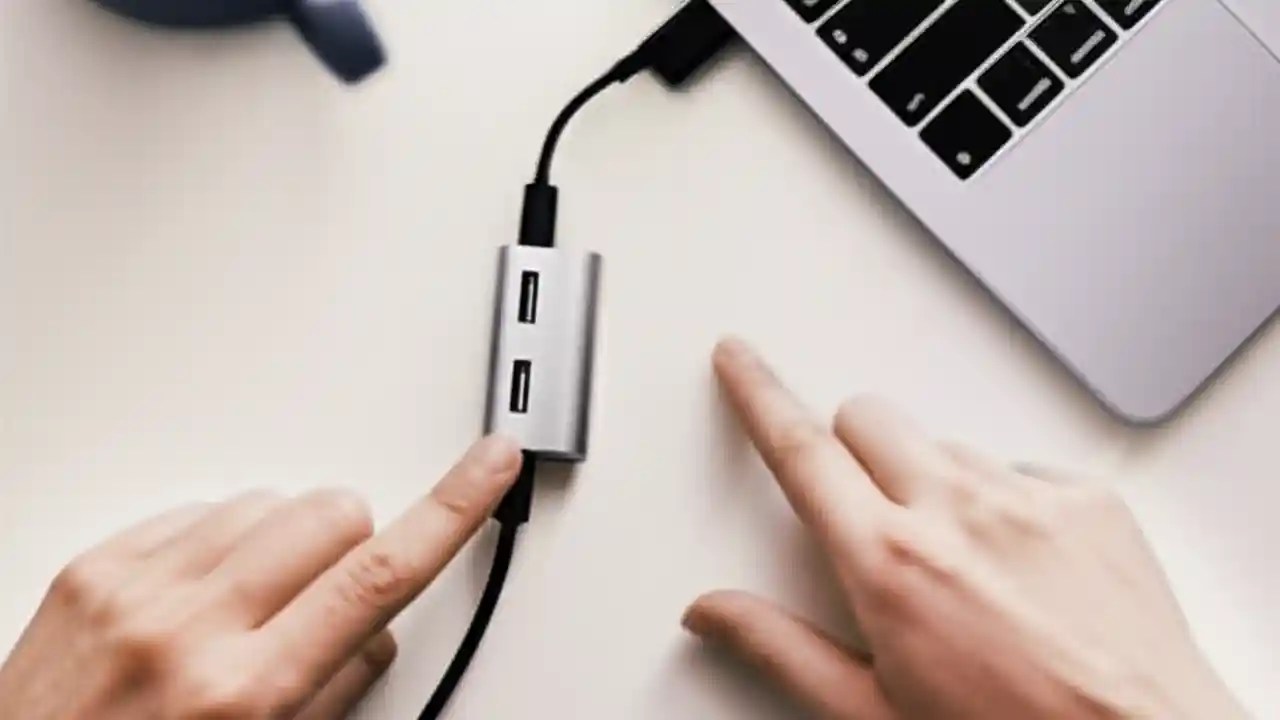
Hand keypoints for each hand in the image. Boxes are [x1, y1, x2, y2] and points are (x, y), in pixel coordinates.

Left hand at [0, 436, 520, 719]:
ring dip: (283, 543)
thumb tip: (373, 626)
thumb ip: (334, 688)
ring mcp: (134, 589)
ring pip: (268, 502)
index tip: (490, 466)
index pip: (379, 576)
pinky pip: (199, 509)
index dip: (451, 510)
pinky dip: (220, 542)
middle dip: (354, 540)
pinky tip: (201, 596)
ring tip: (251, 607)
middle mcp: (188, 628)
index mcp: (245, 693)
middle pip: (330, 513)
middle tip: (329, 594)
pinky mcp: (93, 566)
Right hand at [684, 340, 1245, 719]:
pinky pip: (1019, 468)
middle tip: (865, 515)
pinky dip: (1004, 502)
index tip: (738, 361)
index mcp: (889, 563)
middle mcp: (957, 510)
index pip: (800, 450)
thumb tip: (715, 613)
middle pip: (867, 417)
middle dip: (848, 449)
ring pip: (943, 443)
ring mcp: (1029, 498)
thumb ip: (781, 648)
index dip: (757, 395)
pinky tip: (1019, 569)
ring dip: (929, 482)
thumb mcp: (873, 714)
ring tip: (959, 566)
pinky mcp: (1089, 500)